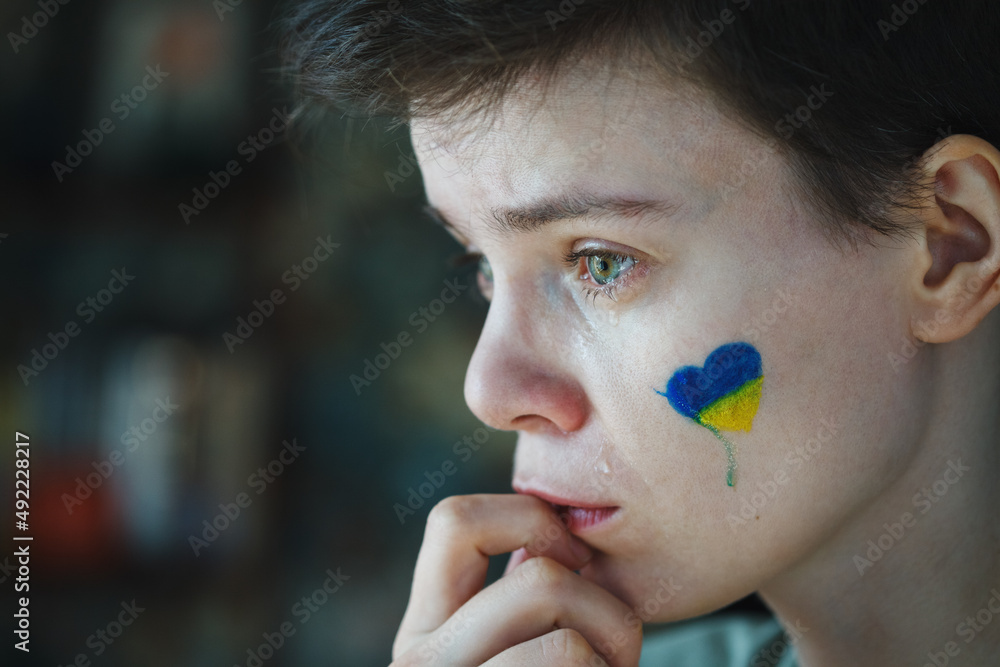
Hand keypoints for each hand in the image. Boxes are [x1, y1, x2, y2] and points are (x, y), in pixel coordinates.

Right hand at [390, 494, 642, 665]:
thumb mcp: (507, 652)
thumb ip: (516, 602)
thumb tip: (561, 533)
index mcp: (423, 631)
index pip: (455, 521)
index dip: (528, 517)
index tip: (572, 557)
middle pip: (539, 580)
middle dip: (606, 608)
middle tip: (617, 649)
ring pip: (571, 644)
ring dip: (619, 658)